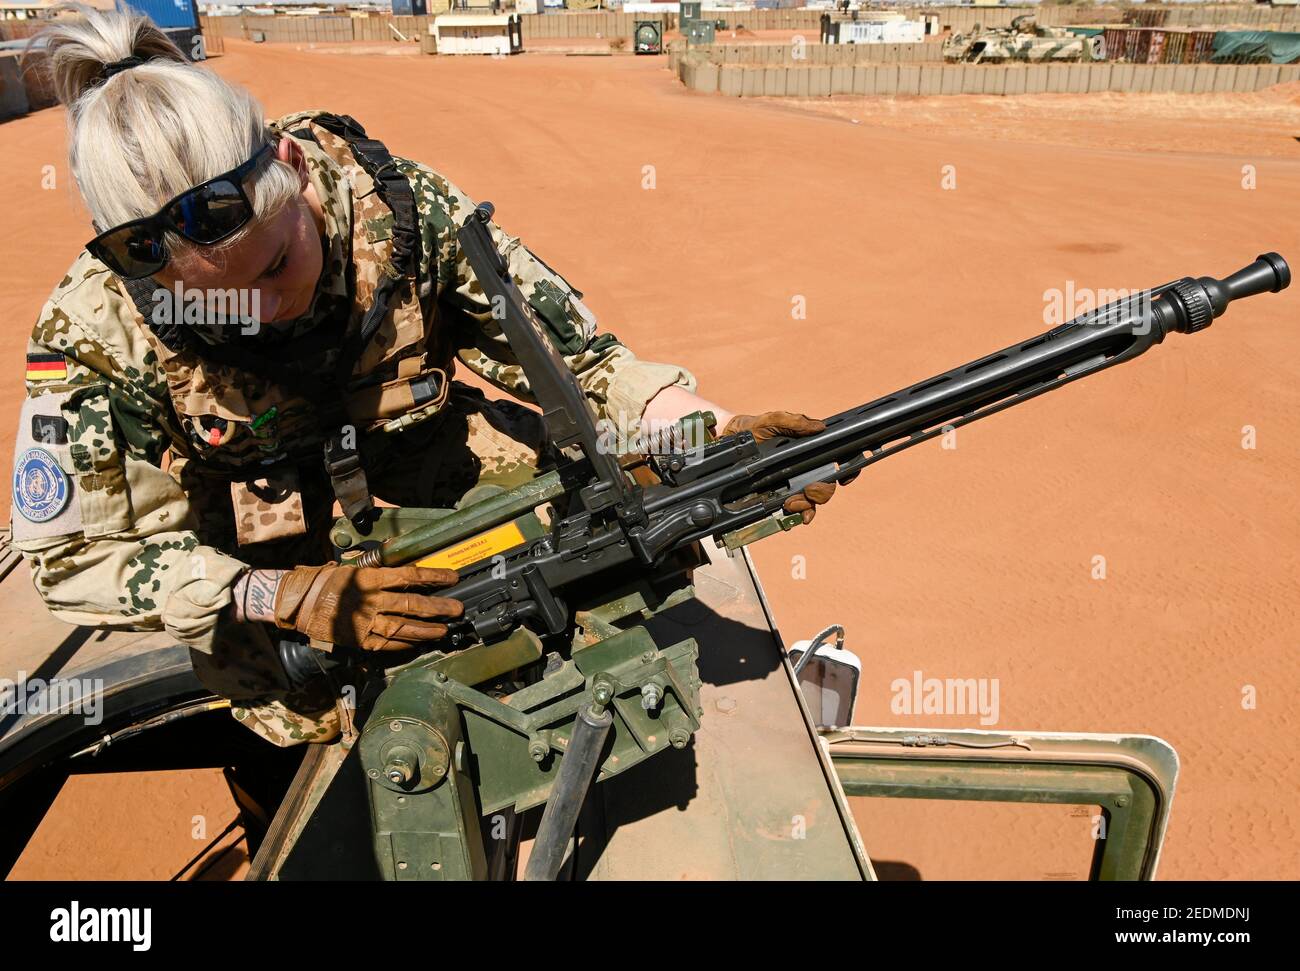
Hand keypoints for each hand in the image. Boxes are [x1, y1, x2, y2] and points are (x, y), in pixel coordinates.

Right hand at [272, 564, 462, 650]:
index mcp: (370, 578)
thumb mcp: (354, 568)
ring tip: (444, 630)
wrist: (299, 602)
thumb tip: (406, 568)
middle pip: (412, 605)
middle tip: (458, 609)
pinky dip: (405, 644)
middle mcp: (371, 601)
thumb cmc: (327, 580)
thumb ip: (380, 571)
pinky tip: (419, 643)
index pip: (410, 576)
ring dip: (427, 630)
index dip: (434, 577)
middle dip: (439, 608)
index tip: (453, 577)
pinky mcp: (359, 640)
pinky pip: (387, 645)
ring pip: (404, 628)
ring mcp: (365, 623)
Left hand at [721, 411, 837, 524]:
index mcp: (809, 451)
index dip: (848, 470)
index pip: (837, 461)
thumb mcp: (772, 421)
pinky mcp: (777, 497)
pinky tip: (790, 513)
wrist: (728, 443)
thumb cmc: (753, 429)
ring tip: (791, 503)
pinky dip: (796, 515)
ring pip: (812, 502)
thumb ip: (794, 422)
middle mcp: (804, 470)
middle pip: (827, 487)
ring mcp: (792, 485)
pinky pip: (793, 512)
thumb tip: (819, 427)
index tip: (845, 477)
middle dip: (822, 492)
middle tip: (808, 491)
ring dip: (807, 506)